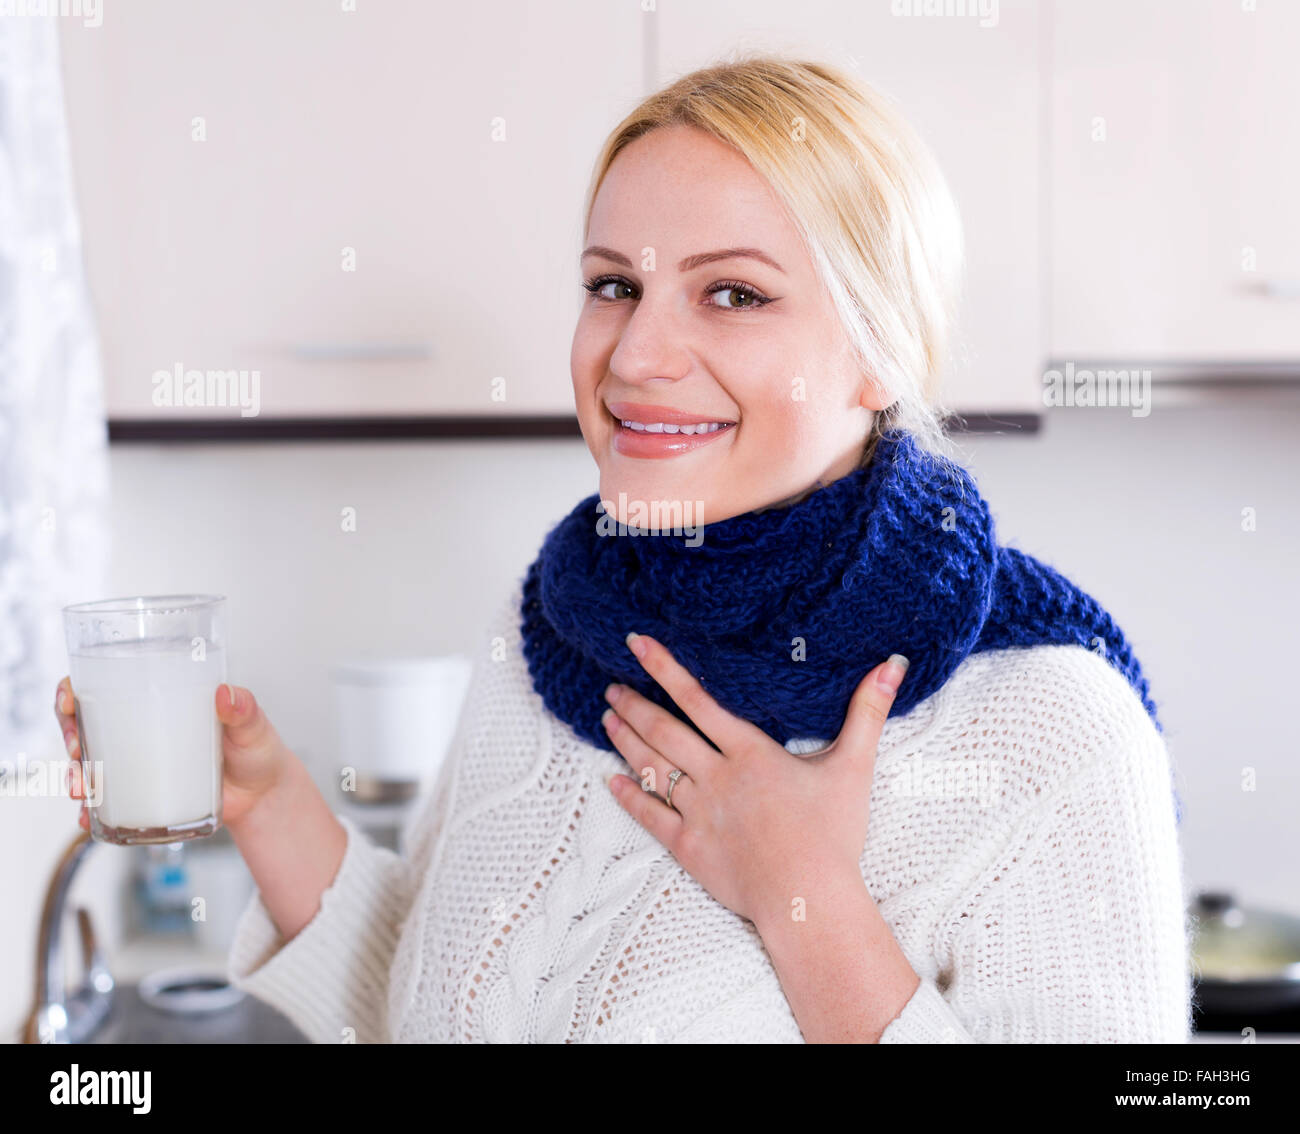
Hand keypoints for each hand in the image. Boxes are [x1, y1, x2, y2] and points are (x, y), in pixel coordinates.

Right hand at [54, 676, 294, 831]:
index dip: (74, 689)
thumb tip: (226, 694)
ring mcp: (138, 763)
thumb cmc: (257, 750)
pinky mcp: (143, 794)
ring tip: (82, 789)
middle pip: (84, 722)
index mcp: (160, 699)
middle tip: (75, 750)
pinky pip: (106, 801)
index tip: (71, 701)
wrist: (263, 795)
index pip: (103, 683)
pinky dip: (92, 810)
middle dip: (67, 734)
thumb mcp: (253, 725)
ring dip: (75, 775)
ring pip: (88, 763)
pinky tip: (90, 817)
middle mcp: (140, 729)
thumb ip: (245, 709)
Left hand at [600, 632, 908, 929]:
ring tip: (607, 719)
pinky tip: (613, 781)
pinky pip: (651, 818)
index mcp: (750, 753)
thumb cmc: (834, 835)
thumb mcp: (853, 766)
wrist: (809, 899)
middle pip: (665, 732)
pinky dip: (630, 797)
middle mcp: (717, 777)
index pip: (698, 700)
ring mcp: (699, 813)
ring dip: (626, 742)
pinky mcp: (690, 848)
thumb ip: (868, 712)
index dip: (665, 669)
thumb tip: (891, 664)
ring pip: (653, 768)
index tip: (637, 644)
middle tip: (611, 686)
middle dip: (635, 706)